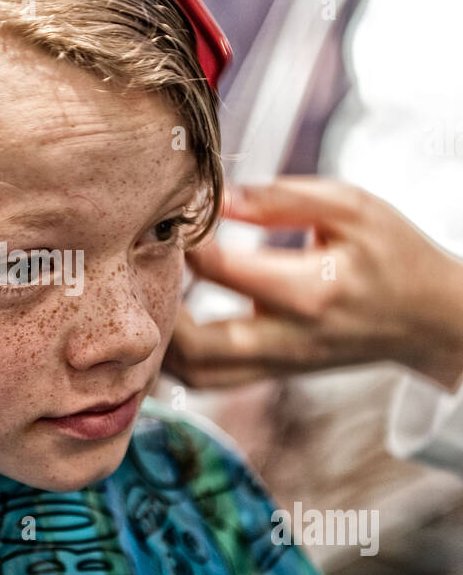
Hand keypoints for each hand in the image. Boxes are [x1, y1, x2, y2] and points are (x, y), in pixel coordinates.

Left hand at [164, 177, 462, 393]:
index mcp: (310, 290)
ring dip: (162, 340)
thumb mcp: (351, 206)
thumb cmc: (392, 252)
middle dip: (159, 307)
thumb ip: (282, 198)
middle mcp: (290, 337)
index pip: (219, 269)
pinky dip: (178, 356)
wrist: (430, 318)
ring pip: (196, 374)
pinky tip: (169, 318)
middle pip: (196, 346)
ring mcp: (279, 363)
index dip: (183, 238)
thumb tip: (219, 195)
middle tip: (143, 266)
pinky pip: (208, 379)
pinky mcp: (272, 373)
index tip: (170, 211)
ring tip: (150, 295)